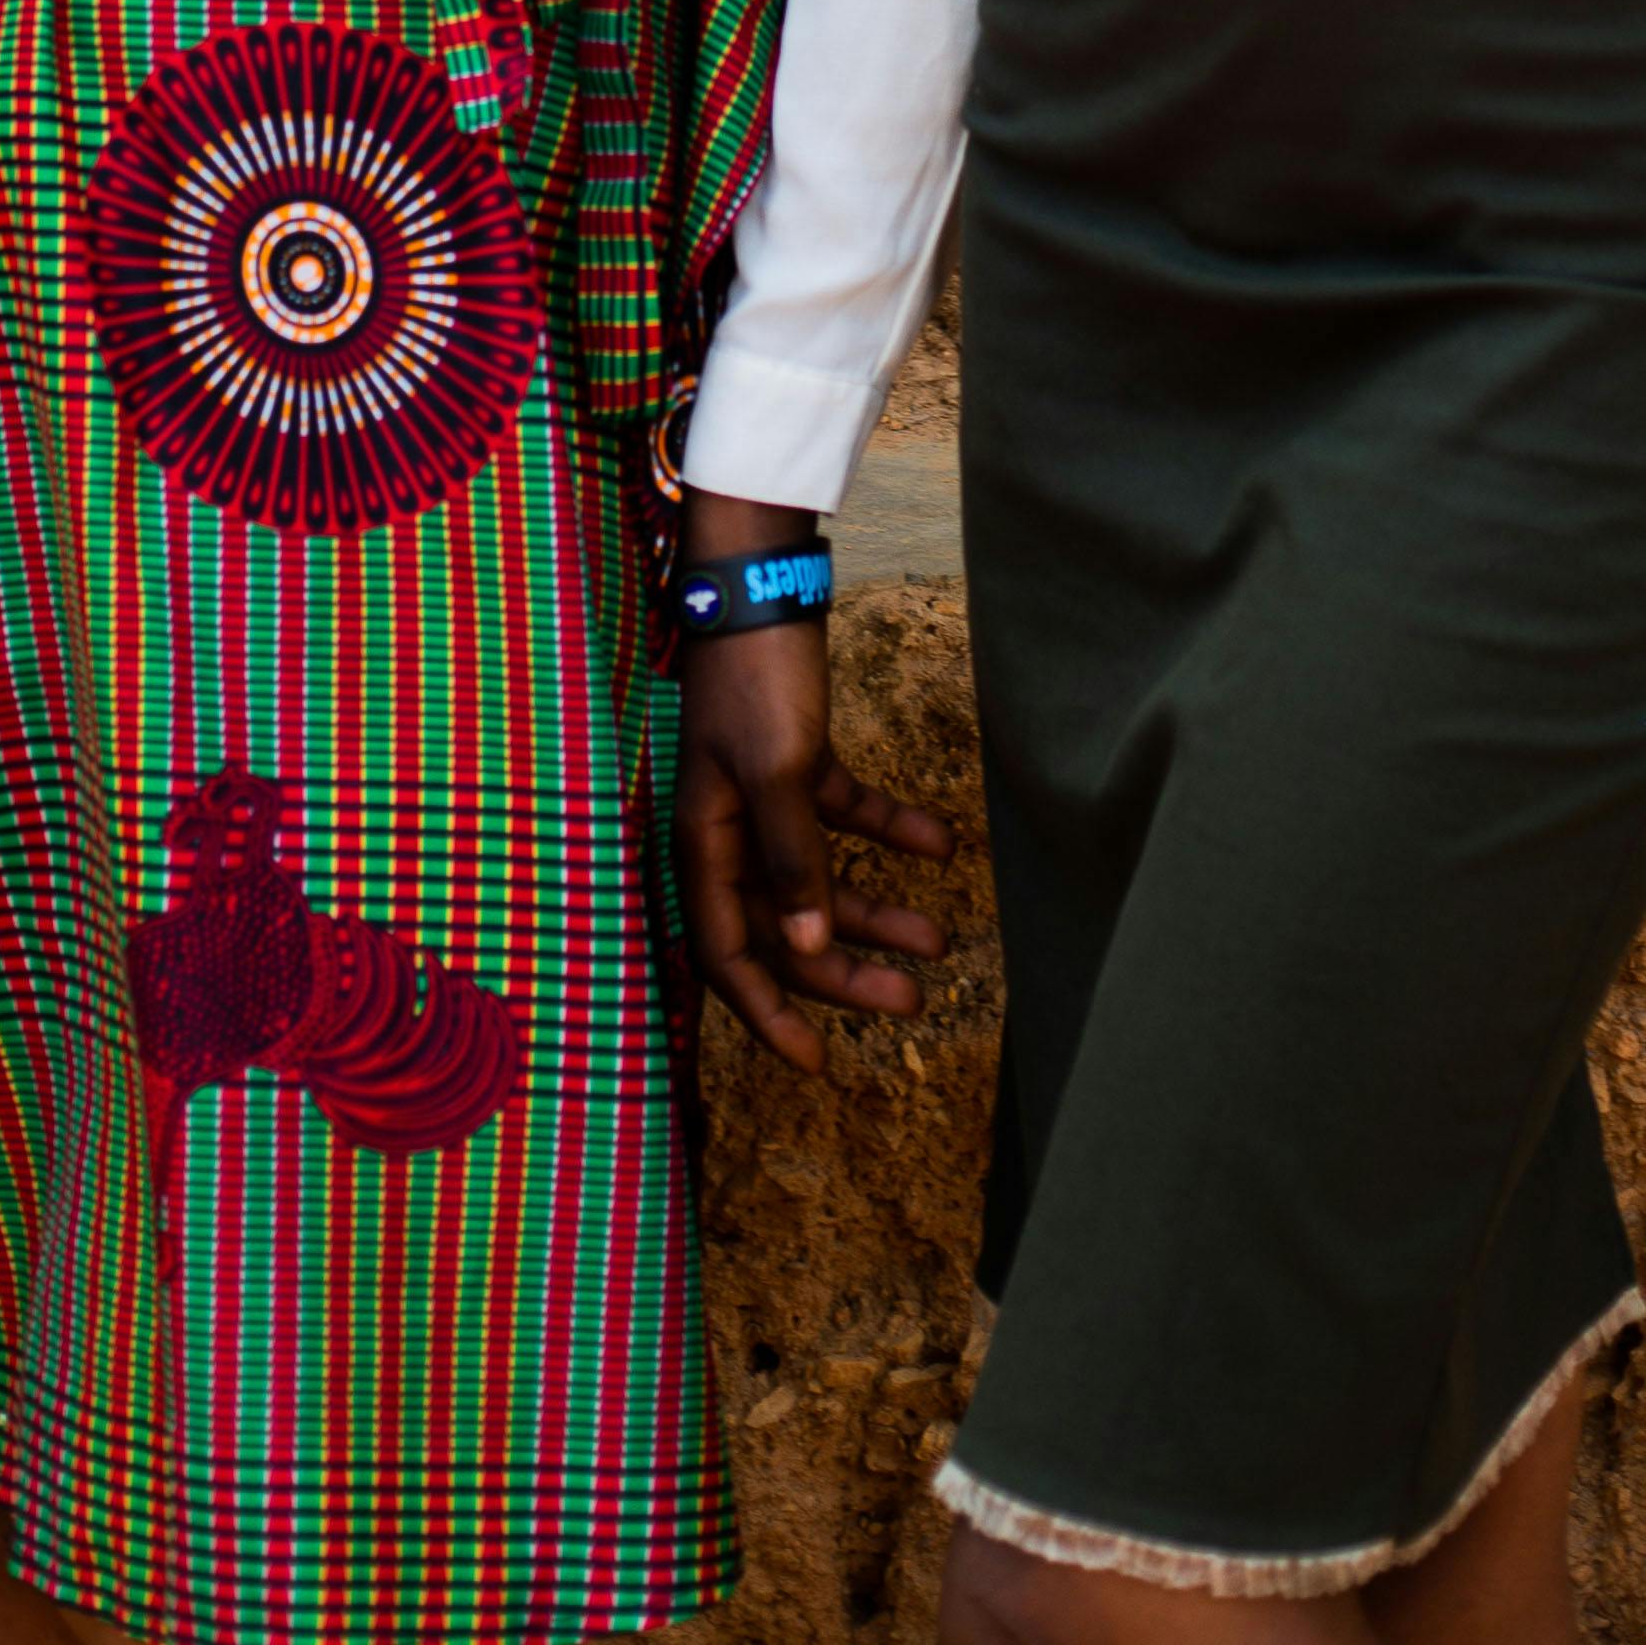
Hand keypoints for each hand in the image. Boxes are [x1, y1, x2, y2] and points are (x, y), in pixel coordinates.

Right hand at [672, 534, 951, 1069]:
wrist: (762, 579)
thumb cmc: (756, 677)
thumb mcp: (777, 770)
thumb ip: (791, 859)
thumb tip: (804, 948)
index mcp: (703, 843)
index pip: (728, 954)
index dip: (770, 1015)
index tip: (819, 1065)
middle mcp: (728, 830)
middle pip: (786, 926)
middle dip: (845, 972)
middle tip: (913, 1002)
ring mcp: (762, 796)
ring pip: (820, 879)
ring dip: (876, 910)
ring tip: (941, 940)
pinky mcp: (797, 759)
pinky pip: (844, 817)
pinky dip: (889, 832)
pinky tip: (942, 844)